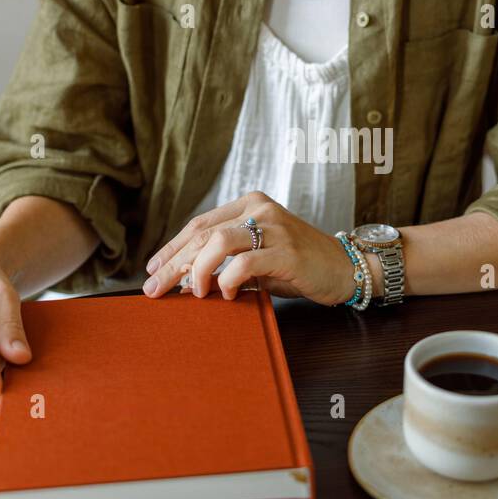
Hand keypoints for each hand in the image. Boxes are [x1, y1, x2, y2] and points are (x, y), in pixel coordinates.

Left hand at [143, 191, 361, 305]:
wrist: (344, 268)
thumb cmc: (298, 265)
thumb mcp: (258, 256)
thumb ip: (226, 259)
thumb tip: (184, 278)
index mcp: (249, 205)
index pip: (199, 224)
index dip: (172, 247)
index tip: (153, 268)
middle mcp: (259, 210)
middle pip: (202, 234)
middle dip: (174, 264)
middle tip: (155, 288)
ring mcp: (274, 228)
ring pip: (217, 244)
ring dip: (198, 271)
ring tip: (195, 293)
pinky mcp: (286, 251)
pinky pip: (244, 263)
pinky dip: (227, 280)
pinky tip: (225, 294)